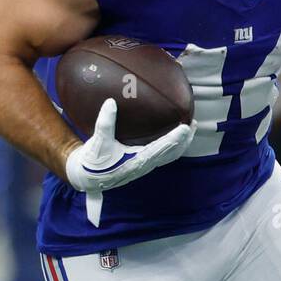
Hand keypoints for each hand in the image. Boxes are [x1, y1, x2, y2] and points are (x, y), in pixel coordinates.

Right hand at [65, 98, 194, 192]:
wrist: (87, 178)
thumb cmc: (93, 161)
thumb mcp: (98, 141)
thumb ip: (105, 122)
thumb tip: (111, 102)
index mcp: (136, 161)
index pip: (161, 149)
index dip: (175, 138)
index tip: (186, 127)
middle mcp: (144, 165)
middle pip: (171, 153)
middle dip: (184, 140)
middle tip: (193, 124)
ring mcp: (145, 166)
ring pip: (169, 156)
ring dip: (181, 144)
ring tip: (189, 129)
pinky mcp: (142, 164)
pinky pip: (163, 156)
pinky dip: (172, 146)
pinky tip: (173, 137)